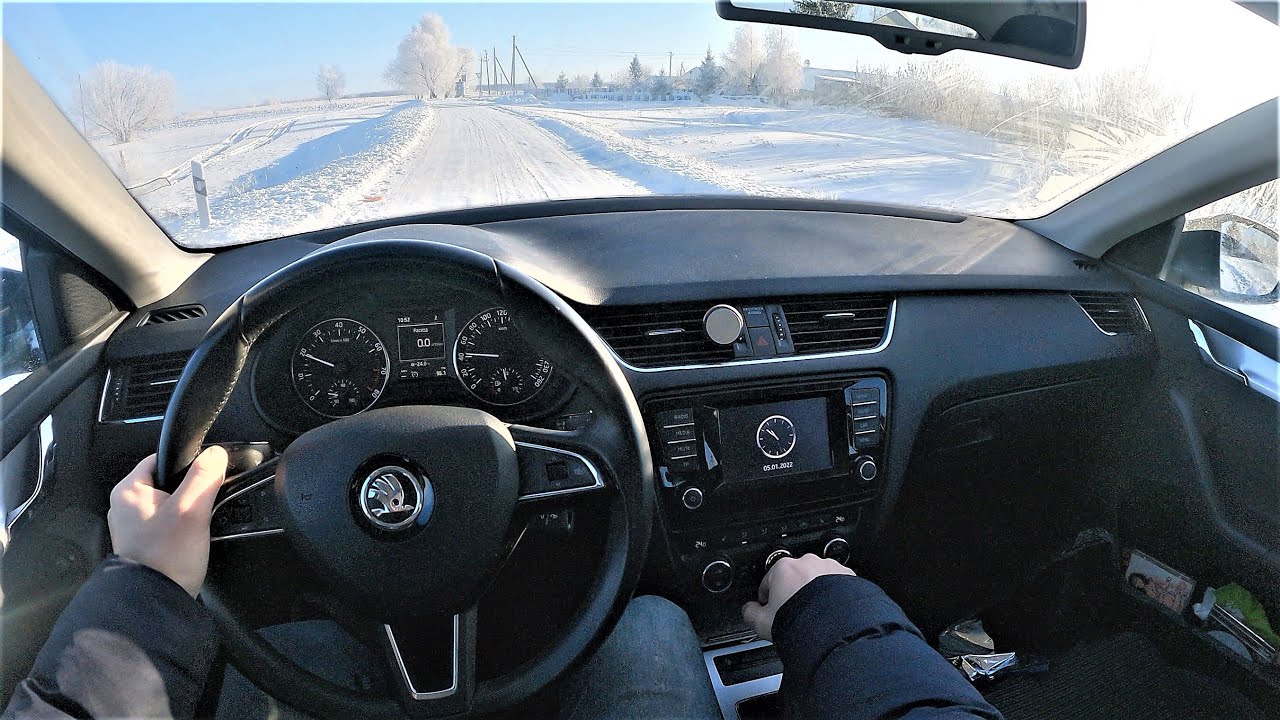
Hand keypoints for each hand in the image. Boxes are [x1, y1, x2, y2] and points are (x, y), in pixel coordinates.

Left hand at [107, 447, 228, 596]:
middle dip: (189, 492)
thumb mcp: (191, 510)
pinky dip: (179, 529)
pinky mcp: (142, 544)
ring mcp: (132, 527)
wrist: (155, 602)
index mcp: (128, 491)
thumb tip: (215, 454)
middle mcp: (124, 507)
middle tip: (201, 508)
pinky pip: (165, 525)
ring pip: (168, 505)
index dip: (187, 464)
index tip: (205, 477)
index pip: (161, 459)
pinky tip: (188, 541)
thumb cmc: (165, 559)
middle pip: (167, 483)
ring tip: (194, 528)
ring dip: (185, 512)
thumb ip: (204, 477)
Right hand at [742, 553, 855, 639]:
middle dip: (793, 593)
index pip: (768, 581)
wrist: (835, 630)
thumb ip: (750, 613)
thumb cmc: (800, 623)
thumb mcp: (763, 623)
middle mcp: (807, 563)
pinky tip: (830, 613)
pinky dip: (833, 596)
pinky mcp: (848, 577)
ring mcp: (829, 568)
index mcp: (783, 568)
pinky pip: (837, 585)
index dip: (768, 598)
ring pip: (817, 580)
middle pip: (794, 578)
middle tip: (795, 615)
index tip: (772, 609)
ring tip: (815, 615)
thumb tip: (748, 610)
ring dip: (815, 593)